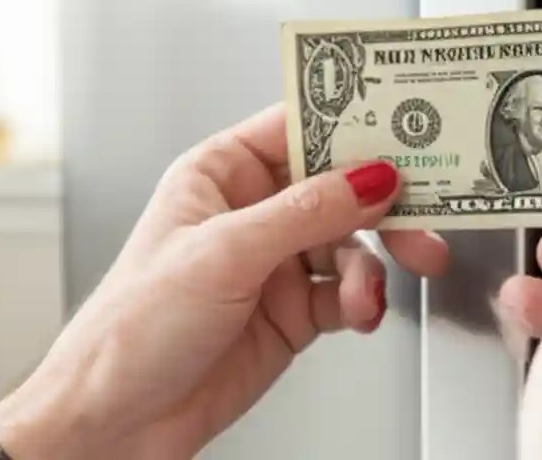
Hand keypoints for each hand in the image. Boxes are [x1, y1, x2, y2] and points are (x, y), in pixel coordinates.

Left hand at [0, 104, 449, 459]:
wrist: (117, 422)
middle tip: (424, 213)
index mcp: (223, 173)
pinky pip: (351, 290)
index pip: (301, 125)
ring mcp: (278, 261)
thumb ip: (307, 211)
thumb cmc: (130, 328)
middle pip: (342, 184)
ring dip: (373, 265)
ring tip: (370, 292)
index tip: (407, 118)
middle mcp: (255, 211)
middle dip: (385, 202)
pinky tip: (360, 312)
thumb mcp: (222, 254)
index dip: (355, 120)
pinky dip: (365, 300)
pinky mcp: (296, 309)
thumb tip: (372, 177)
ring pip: (354, 241)